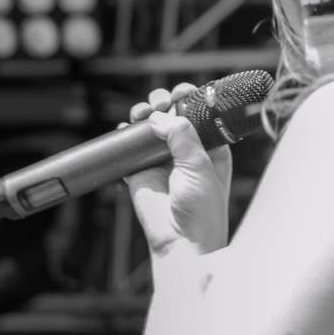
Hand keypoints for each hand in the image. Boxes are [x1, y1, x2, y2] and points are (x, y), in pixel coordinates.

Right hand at [119, 83, 232, 258]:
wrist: (181, 242)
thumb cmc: (201, 209)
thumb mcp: (199, 166)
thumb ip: (182, 137)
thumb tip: (163, 117)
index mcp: (209, 148)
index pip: (198, 115)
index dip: (189, 99)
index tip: (181, 92)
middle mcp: (185, 152)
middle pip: (171, 116)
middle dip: (163, 103)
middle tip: (159, 103)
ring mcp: (162, 162)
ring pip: (149, 129)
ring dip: (143, 115)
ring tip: (140, 114)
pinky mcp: (140, 174)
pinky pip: (129, 149)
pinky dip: (124, 136)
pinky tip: (125, 131)